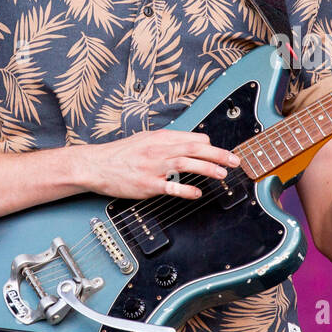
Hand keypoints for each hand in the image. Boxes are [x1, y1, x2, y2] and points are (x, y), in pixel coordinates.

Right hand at [76, 130, 240, 199]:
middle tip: (235, 161)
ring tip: (223, 174)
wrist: (97, 165)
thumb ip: (169, 140)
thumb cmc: (121, 154)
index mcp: (160, 138)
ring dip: (207, 169)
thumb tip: (194, 140)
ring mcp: (154, 167)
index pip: (193, 138)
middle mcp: (159, 150)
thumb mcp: (146, 139)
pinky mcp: (148, 185)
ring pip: (186, 164)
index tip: (223, 153)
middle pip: (194, 149)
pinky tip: (197, 192)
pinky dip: (185, 190)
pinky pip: (170, 187)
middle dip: (218, 154)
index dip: (211, 145)